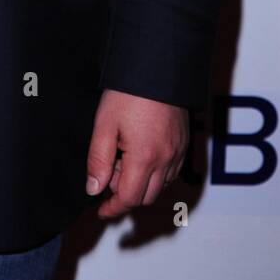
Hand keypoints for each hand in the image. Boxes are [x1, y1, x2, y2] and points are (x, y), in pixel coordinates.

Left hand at [86, 89, 187, 218]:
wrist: (158, 68)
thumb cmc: (129, 93)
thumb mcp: (104, 124)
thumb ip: (98, 160)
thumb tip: (94, 189)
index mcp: (145, 158)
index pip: (129, 198)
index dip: (113, 208)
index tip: (102, 211)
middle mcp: (167, 159)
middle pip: (146, 197)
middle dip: (125, 193)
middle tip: (109, 168)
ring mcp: (179, 152)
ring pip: (161, 186)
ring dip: (141, 183)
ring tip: (123, 155)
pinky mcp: (185, 143)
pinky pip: (172, 172)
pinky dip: (156, 173)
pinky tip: (141, 153)